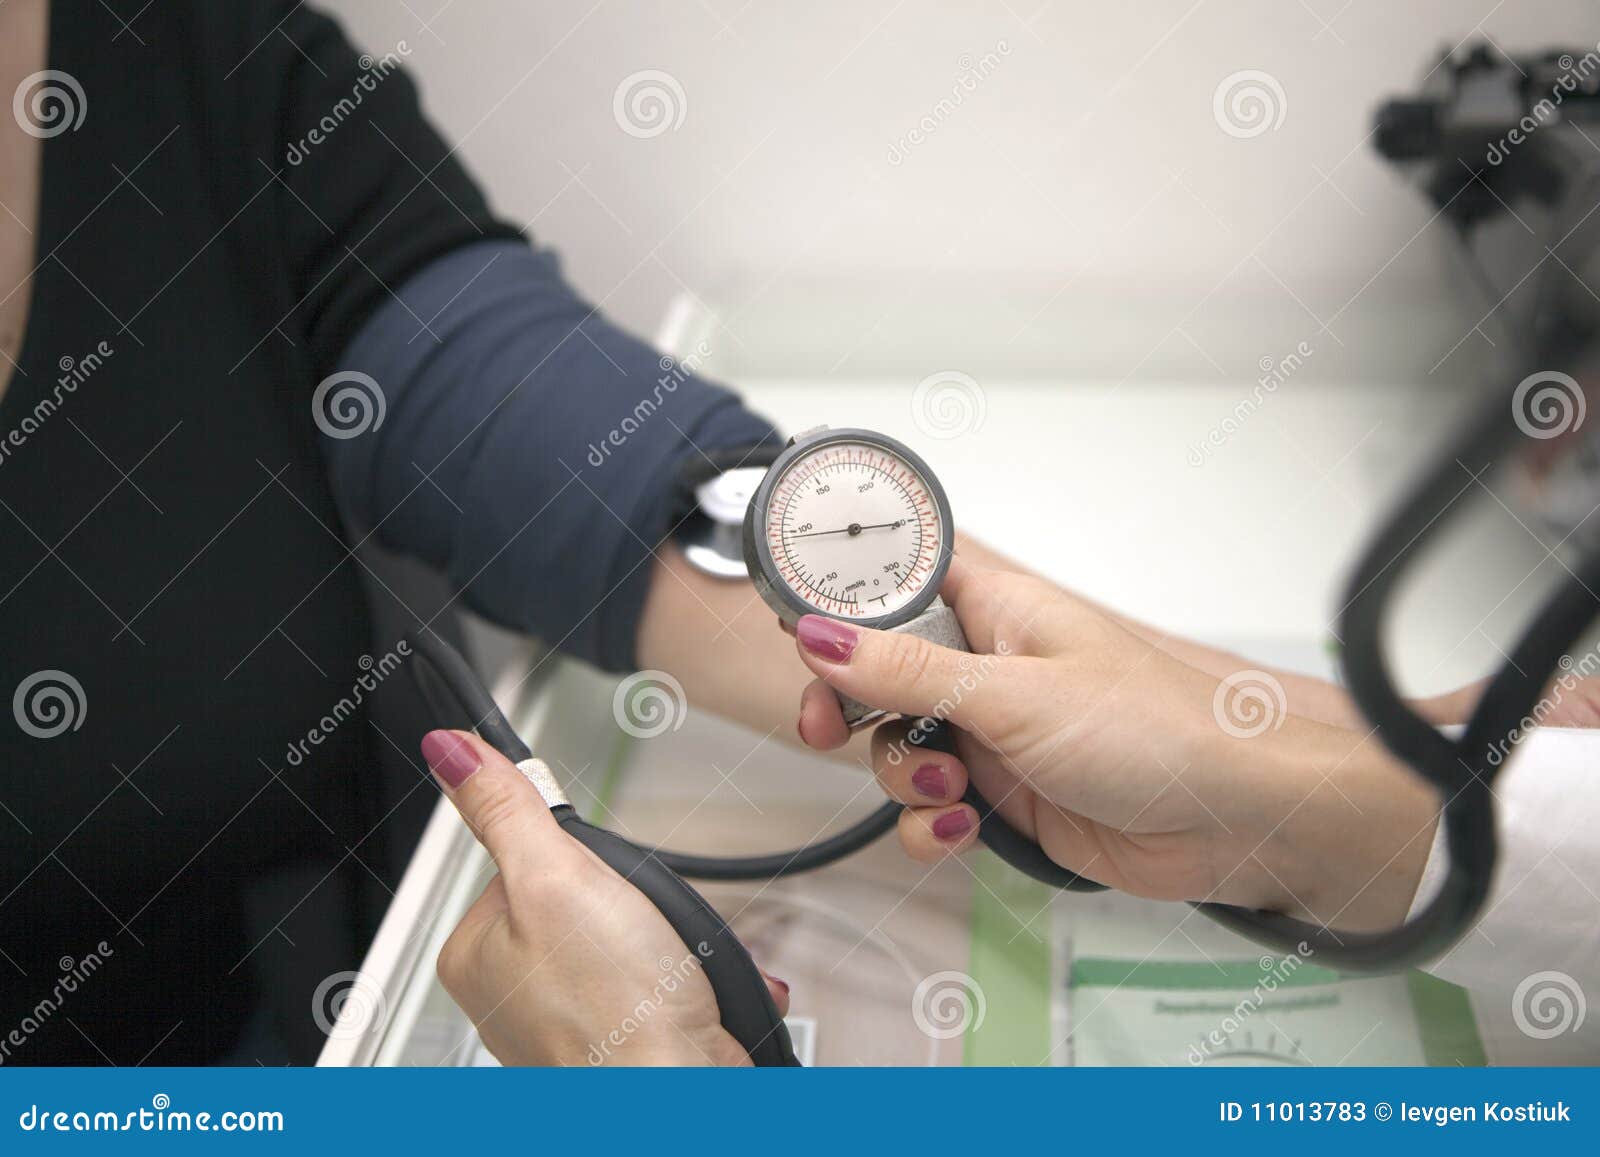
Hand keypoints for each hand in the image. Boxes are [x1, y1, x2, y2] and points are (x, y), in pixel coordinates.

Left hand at [421, 730, 787, 1065]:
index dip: (578, 856)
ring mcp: (574, 1018)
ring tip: (675, 961)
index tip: (598, 878)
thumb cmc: (614, 1013)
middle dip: (637, 902)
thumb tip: (452, 750)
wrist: (684, 1099)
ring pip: (634, 936)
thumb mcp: (555, 878)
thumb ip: (507, 809)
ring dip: (673, 941)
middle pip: (586, 894)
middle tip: (642, 928)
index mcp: (476, 952)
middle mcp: (515, 992)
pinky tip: (697, 989)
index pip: (526, 857)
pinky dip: (694, 977)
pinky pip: (666, 979)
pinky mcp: (628, 1037)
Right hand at [792, 560, 1439, 931]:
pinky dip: (928, 824)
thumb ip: (907, 671)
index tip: (797, 634)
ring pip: (894, 744)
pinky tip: (959, 828)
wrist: (1236, 819)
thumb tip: (820, 636)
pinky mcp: (1003, 793)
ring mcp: (991, 730)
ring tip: (944, 786)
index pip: (891, 581)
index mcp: (993, 606)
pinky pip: (928, 807)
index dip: (837, 604)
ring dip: (898, 772)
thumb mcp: (1013, 693)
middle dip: (848, 704)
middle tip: (830, 725)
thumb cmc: (1159, 727)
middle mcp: (984, 663)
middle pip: (874, 670)